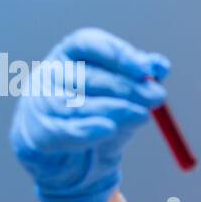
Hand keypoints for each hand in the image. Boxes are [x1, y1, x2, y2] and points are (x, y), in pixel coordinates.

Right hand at [10, 27, 170, 201]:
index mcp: (70, 55)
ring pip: (78, 104)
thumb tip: (161, 66)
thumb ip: (141, 78)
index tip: (145, 69)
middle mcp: (52, 73)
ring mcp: (41, 103)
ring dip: (114, 109)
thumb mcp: (123, 94)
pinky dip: (89, 130)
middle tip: (157, 96)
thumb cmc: (99, 113)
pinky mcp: (40, 133)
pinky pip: (67, 130)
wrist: (70, 158)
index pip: (88, 43)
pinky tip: (109, 130)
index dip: (116, 54)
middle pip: (88, 76)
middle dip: (126, 87)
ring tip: (142, 115)